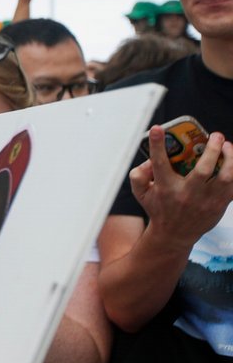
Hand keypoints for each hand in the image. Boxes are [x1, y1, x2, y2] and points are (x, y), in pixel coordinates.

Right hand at [131, 128, 232, 244]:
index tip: (157, 128)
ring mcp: (206, 201)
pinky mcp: (219, 205)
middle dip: (212, 149)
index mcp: (165, 188)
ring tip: (228, 147)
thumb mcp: (141, 193)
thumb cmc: (158, 208)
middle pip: (203, 170)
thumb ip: (139, 174)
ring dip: (230, 159)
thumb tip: (149, 160)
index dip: (157, 145)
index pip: (159, 163)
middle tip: (216, 135)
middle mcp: (186, 194)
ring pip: (225, 177)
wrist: (175, 234)